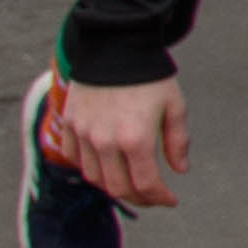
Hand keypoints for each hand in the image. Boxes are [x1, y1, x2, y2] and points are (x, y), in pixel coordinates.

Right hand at [55, 74, 188, 207]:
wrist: (114, 47)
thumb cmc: (150, 77)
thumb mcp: (174, 106)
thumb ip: (177, 142)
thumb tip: (178, 171)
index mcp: (135, 139)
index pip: (146, 184)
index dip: (160, 198)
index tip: (170, 200)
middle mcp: (105, 142)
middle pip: (118, 188)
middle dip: (139, 199)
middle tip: (152, 197)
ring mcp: (83, 134)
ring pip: (95, 177)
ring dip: (114, 186)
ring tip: (131, 183)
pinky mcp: (69, 125)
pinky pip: (74, 158)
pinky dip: (90, 168)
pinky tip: (105, 166)